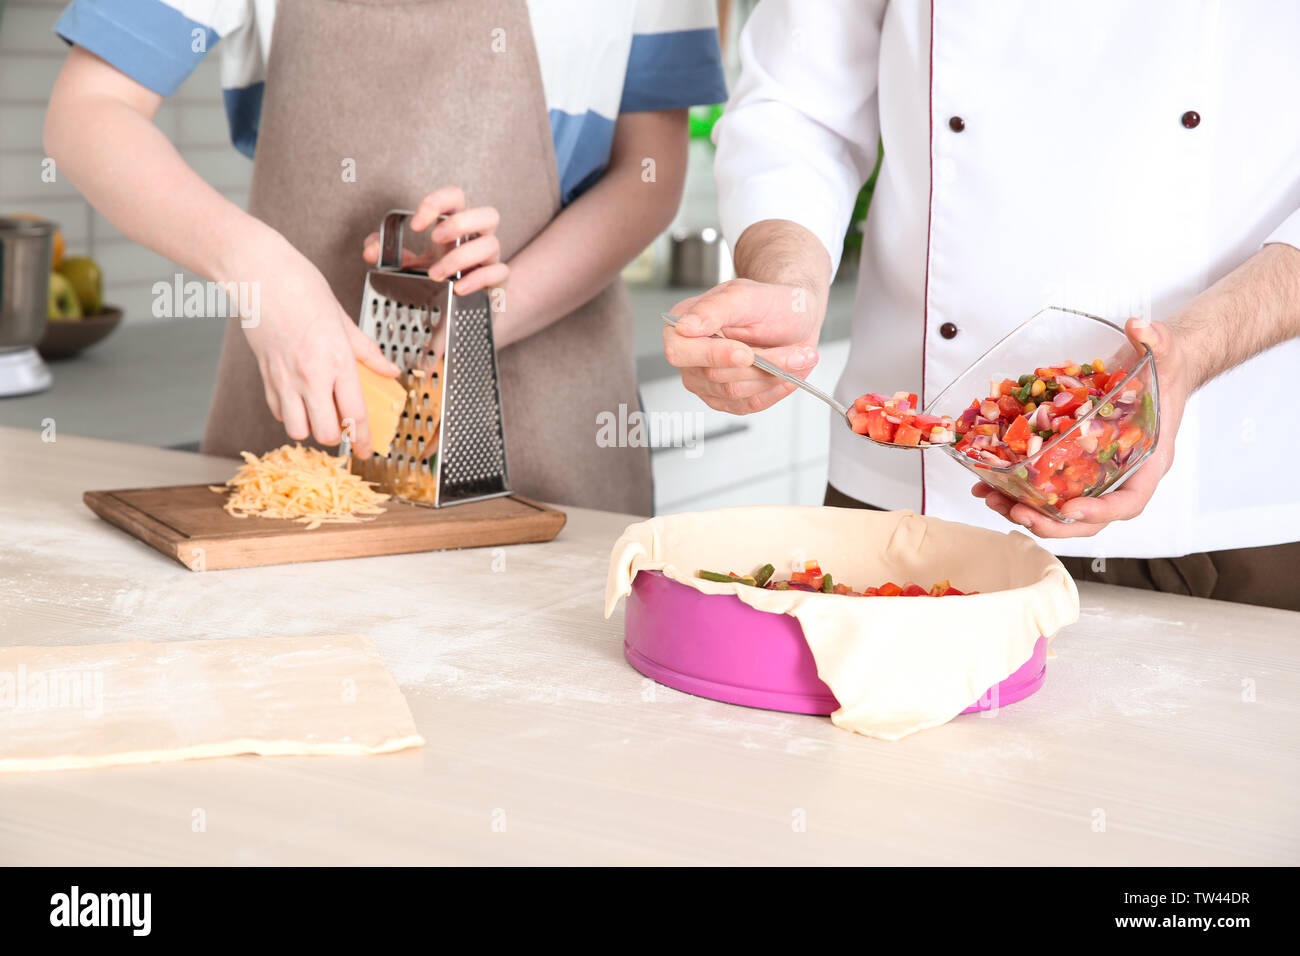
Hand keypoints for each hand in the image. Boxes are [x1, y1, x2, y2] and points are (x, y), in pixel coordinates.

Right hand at [238, 232, 399, 458]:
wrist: (260, 275)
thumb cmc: (303, 289)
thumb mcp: (345, 320)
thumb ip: (368, 352)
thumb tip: (390, 372)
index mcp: (337, 361)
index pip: (356, 414)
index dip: (365, 439)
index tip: (368, 450)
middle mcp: (310, 375)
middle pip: (326, 432)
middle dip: (337, 436)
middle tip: (343, 425)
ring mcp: (284, 378)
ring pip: (297, 430)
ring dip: (310, 428)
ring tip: (318, 413)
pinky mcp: (264, 376)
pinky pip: (277, 411)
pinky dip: (289, 413)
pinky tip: (298, 398)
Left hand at [361, 186, 506, 295]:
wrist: (456, 320)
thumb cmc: (436, 285)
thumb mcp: (410, 267)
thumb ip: (389, 254)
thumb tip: (371, 249)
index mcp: (456, 229)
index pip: (456, 198)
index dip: (437, 202)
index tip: (415, 225)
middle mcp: (477, 241)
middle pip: (488, 214)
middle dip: (460, 222)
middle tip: (434, 239)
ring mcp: (490, 262)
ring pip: (491, 244)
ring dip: (461, 256)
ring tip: (436, 274)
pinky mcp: (498, 284)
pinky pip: (499, 273)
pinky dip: (478, 279)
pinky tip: (458, 288)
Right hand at [663, 278, 822, 413]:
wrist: (791, 318)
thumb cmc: (767, 303)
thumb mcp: (744, 295)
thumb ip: (713, 309)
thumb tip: (685, 326)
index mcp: (682, 327)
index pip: (680, 352)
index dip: (713, 355)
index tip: (746, 353)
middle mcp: (690, 358)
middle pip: (715, 375)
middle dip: (760, 363)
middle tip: (794, 352)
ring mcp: (706, 383)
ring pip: (735, 391)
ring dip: (773, 375)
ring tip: (799, 357)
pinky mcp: (727, 400)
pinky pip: (749, 404)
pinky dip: (775, 390)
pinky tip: (789, 374)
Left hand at [972, 316, 1187, 536]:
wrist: (1157, 369)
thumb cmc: (1165, 370)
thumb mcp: (1164, 352)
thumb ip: (1156, 341)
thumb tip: (1138, 326)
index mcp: (1148, 462)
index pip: (1130, 501)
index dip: (1101, 512)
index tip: (1070, 511)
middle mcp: (1120, 475)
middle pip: (1088, 518)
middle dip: (1052, 522)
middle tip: (1018, 513)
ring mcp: (1095, 474)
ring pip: (1061, 509)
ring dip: (1025, 511)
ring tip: (992, 499)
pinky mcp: (1071, 464)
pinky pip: (1045, 487)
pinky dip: (1016, 489)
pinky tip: (987, 483)